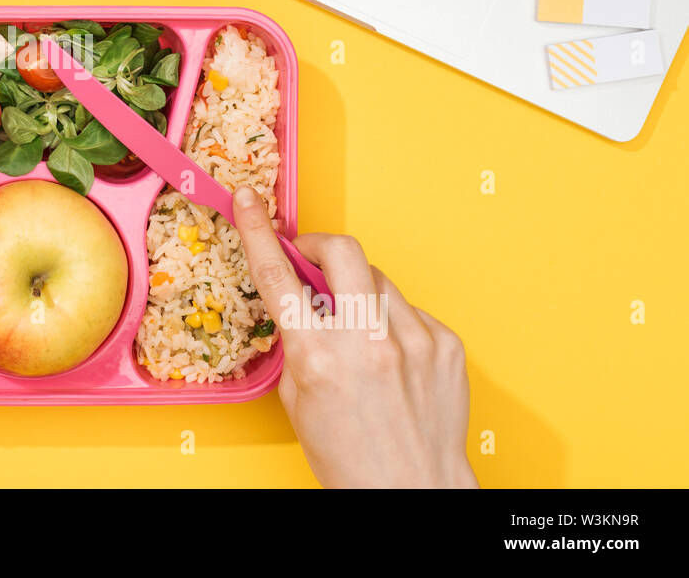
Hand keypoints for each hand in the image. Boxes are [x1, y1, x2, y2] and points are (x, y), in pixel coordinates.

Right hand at [233, 186, 476, 488]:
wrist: (414, 492)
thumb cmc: (352, 460)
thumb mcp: (298, 401)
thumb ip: (297, 343)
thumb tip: (299, 302)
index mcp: (319, 356)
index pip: (278, 276)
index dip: (256, 231)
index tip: (249, 202)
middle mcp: (367, 341)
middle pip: (343, 251)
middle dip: (321, 244)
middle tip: (311, 257)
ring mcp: (412, 339)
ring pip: (379, 281)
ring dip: (361, 292)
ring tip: (360, 333)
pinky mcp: (444, 343)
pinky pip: (410, 311)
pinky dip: (394, 323)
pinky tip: (393, 358)